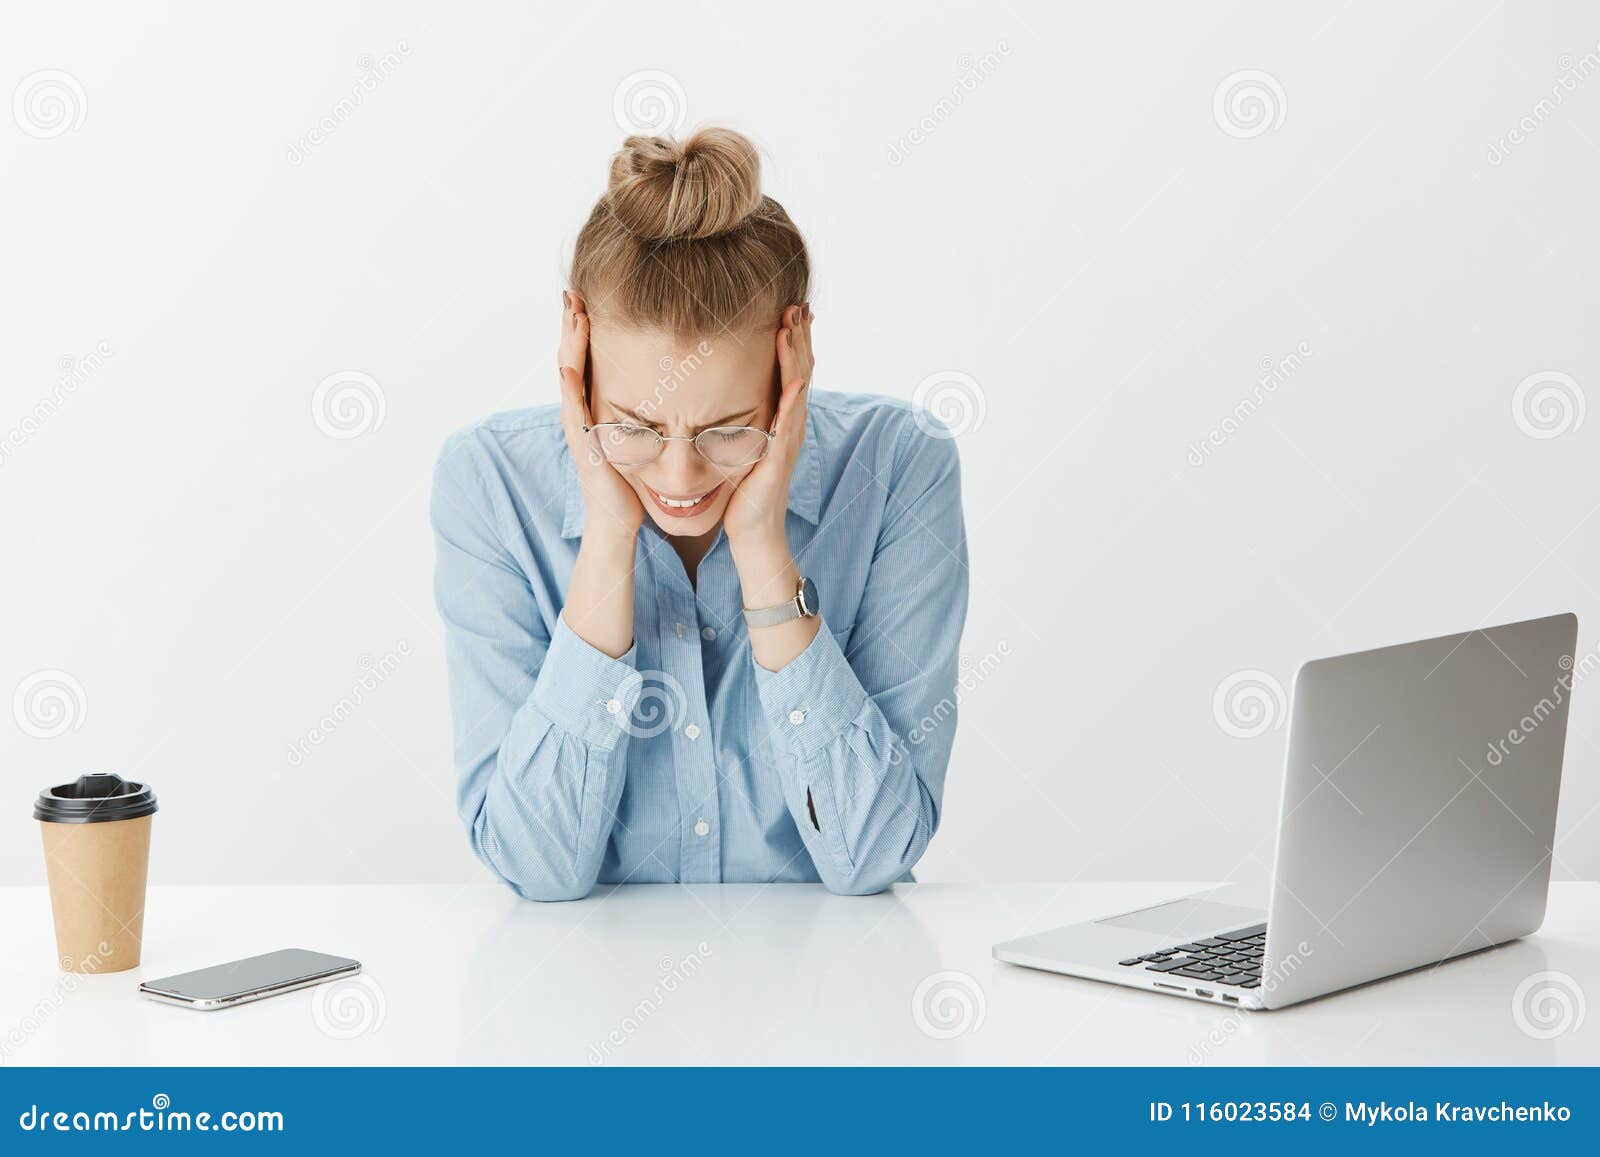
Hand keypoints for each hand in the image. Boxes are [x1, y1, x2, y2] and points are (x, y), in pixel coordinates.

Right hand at [557, 290, 643, 539]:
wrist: (618, 522)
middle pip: (573, 361)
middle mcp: (581, 415)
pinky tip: (569, 367)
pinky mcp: (584, 448)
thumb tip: (664, 387)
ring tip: (570, 314)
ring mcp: (579, 430)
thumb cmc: (630, 484)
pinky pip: (573, 413)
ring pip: (569, 379)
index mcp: (594, 409)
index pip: (588, 360)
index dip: (585, 330)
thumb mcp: (638, 437)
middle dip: (572, 327)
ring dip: (568, 346)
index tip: (588, 298)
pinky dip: (570, 388)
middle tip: (572, 293)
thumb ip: (642, 411)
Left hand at [723, 303, 813, 550]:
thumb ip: (739, 415)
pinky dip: (792, 403)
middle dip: (799, 336)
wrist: (752, 530)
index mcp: (781, 418)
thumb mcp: (741, 442)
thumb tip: (722, 388)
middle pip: (800, 372)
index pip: (791, 370)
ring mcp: (788, 442)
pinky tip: (794, 383)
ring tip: (794, 327)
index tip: (790, 305)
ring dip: (797, 358)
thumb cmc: (743, 489)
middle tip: (797, 303)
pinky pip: (788, 427)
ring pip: (798, 391)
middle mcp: (790, 426)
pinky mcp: (778, 461)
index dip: (793, 339)